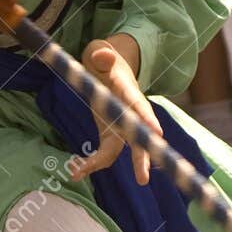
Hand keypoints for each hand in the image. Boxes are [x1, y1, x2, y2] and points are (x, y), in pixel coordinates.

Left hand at [69, 35, 158, 185]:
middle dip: (142, 158)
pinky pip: (104, 153)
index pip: (140, 107)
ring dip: (102, 164)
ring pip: (120, 151)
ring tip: (77, 174)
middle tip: (143, 179)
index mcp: (129, 93)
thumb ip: (102, 55)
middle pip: (139, 138)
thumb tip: (103, 56)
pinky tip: (74, 172)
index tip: (157, 134)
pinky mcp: (110, 134)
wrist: (108, 69)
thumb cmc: (104, 60)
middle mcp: (130, 114)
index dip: (148, 120)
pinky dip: (91, 164)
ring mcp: (121, 126)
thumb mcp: (100, 52)